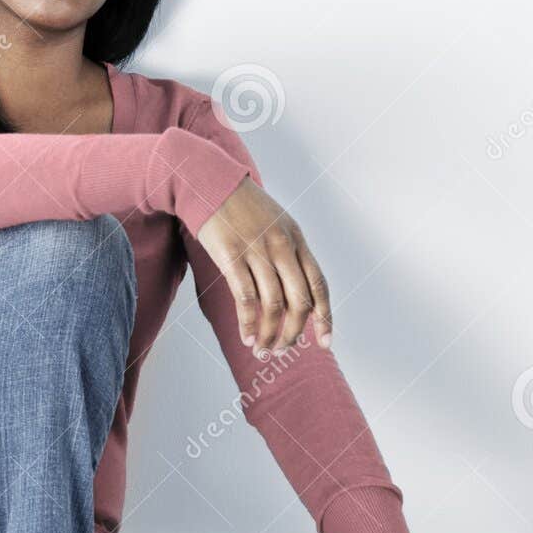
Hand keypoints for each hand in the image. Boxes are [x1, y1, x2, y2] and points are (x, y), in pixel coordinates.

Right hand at [196, 176, 332, 356]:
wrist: (207, 181)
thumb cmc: (241, 207)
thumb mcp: (275, 222)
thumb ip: (288, 252)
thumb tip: (295, 292)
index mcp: (296, 239)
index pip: (318, 285)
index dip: (325, 317)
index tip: (325, 343)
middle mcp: (281, 246)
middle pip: (299, 301)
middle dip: (294, 333)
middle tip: (283, 350)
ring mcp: (257, 250)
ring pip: (273, 305)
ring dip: (270, 334)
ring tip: (263, 351)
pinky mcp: (231, 255)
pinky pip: (245, 299)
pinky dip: (248, 323)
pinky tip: (247, 337)